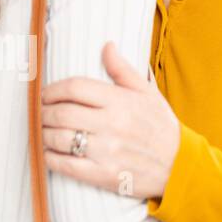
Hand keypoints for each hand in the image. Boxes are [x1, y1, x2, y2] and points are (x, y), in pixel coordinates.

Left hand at [42, 42, 179, 198]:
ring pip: (58, 138)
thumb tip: (107, 46)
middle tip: (41, 113)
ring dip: (43, 134)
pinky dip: (49, 157)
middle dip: (43, 112)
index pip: (74, 88)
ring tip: (44, 132)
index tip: (45, 94)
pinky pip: (65, 165)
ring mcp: (106, 151)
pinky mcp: (103, 175)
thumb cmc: (162, 129)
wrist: (180, 168)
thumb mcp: (148, 94)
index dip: (52, 89)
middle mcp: (112, 125)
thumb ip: (123, 70)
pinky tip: (49, 152)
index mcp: (121, 101)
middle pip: (61, 113)